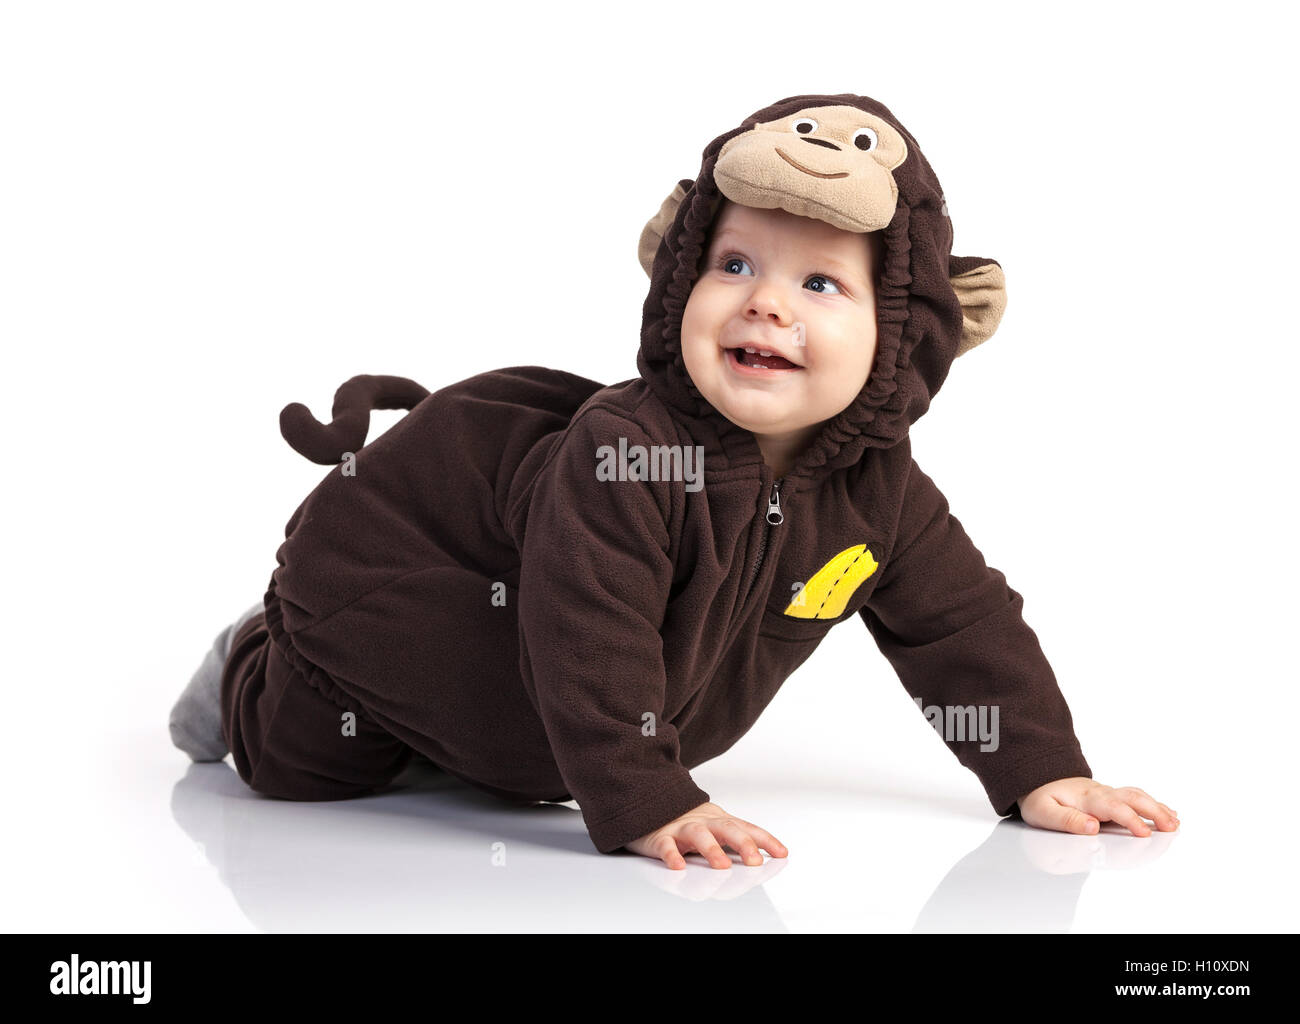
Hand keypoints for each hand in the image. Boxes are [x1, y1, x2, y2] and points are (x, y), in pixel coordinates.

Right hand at [623, 801, 788, 869]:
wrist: (649, 805)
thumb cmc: (686, 823)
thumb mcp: (714, 827)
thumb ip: (735, 840)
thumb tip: (763, 856)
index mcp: (719, 820)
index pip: (746, 828)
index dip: (765, 840)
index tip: (782, 853)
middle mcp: (703, 822)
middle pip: (725, 828)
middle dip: (743, 844)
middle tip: (755, 861)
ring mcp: (681, 828)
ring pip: (698, 835)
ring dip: (711, 850)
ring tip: (722, 866)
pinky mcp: (660, 837)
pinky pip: (666, 845)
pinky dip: (672, 855)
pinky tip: (678, 866)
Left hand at [1017, 778, 1179, 836]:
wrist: (1034, 778)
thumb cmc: (1039, 799)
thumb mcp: (1043, 812)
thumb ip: (1067, 820)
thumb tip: (1093, 827)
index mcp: (1085, 797)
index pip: (1113, 807)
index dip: (1130, 819)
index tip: (1145, 833)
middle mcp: (1099, 792)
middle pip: (1131, 798)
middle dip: (1154, 812)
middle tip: (1172, 826)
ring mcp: (1106, 792)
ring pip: (1136, 795)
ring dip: (1157, 807)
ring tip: (1175, 822)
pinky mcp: (1109, 796)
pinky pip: (1134, 796)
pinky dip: (1154, 804)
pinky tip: (1167, 812)